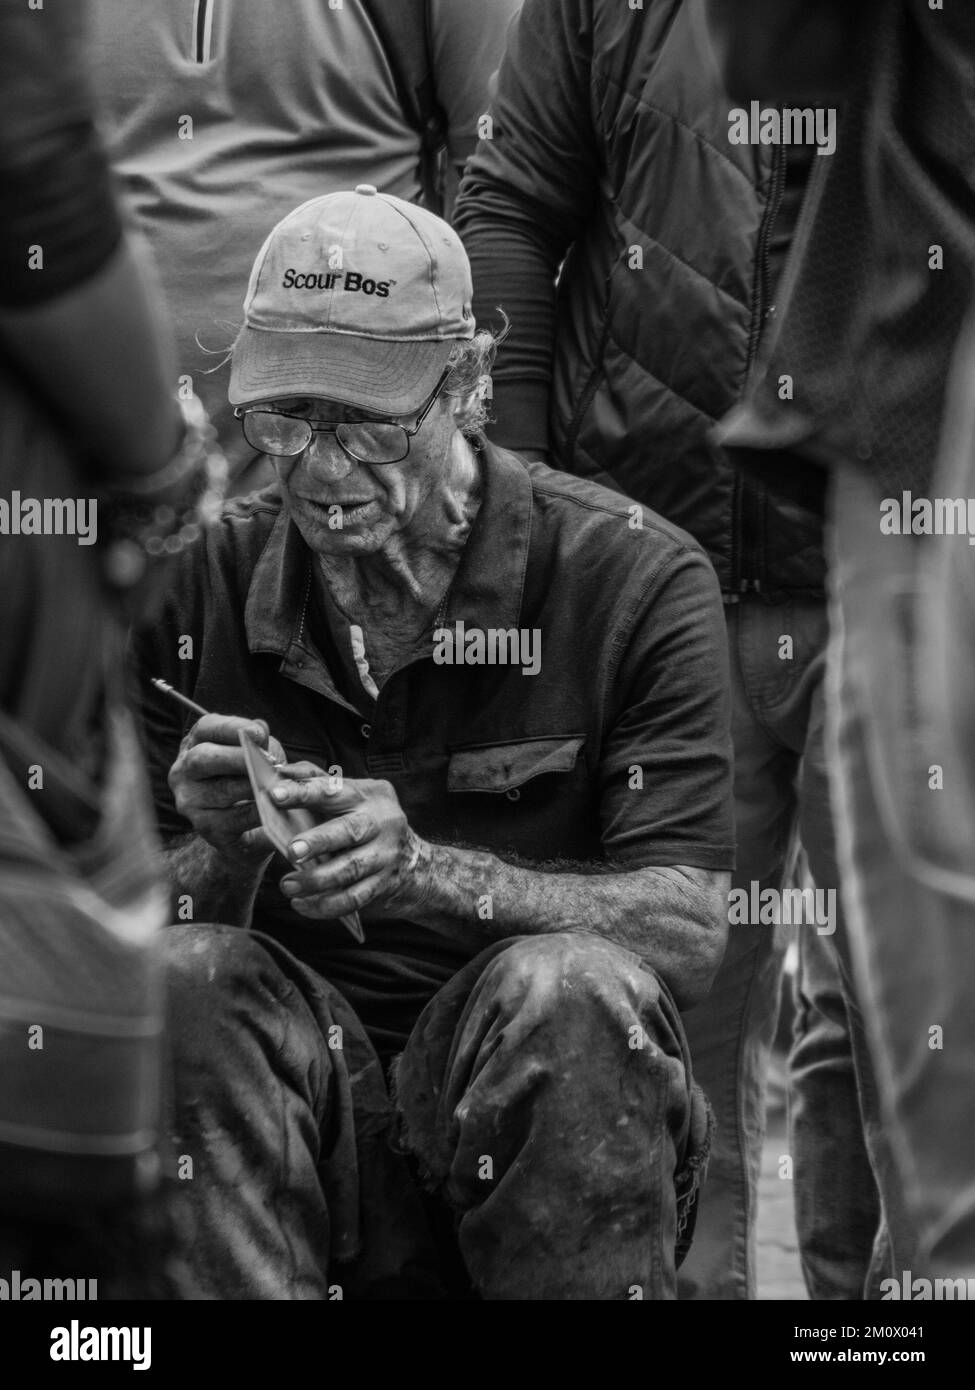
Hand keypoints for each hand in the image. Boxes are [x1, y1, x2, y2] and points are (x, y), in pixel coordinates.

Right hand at [168, 714, 284, 869]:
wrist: (247, 826)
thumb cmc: (248, 779)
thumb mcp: (256, 755)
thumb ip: (259, 742)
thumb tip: (261, 730)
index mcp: (194, 745)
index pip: (205, 728)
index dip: (231, 727)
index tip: (259, 732)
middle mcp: (183, 772)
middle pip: (203, 758)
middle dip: (236, 757)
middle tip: (267, 760)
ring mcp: (190, 802)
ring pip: (220, 790)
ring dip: (252, 785)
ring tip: (277, 783)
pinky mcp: (205, 828)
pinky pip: (233, 819)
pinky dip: (256, 811)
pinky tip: (274, 806)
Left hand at [270, 767, 428, 919]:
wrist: (417, 863)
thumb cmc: (368, 822)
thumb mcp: (351, 795)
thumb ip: (315, 781)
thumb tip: (279, 772)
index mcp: (369, 794)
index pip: (334, 789)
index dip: (304, 792)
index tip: (276, 795)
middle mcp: (382, 821)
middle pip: (349, 830)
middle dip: (318, 840)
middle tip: (291, 850)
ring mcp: (385, 854)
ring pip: (350, 868)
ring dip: (316, 880)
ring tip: (287, 885)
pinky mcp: (384, 884)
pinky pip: (353, 898)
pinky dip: (325, 905)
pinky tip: (302, 905)